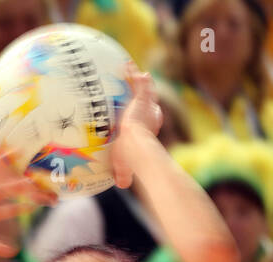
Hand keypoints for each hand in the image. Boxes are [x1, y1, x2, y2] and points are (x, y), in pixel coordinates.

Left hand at [110, 68, 162, 189]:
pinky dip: (133, 74)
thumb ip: (124, 175)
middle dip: (147, 95)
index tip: (143, 114)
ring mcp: (147, 107)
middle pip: (151, 102)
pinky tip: (127, 65)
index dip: (148, 116)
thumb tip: (122, 185)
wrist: (136, 147)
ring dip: (142, 82)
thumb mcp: (124, 167)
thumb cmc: (131, 159)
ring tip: (136, 72)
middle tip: (142, 86)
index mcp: (149, 130)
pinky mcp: (141, 99)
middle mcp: (151, 116)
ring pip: (146, 91)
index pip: (150, 120)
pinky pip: (137, 83)